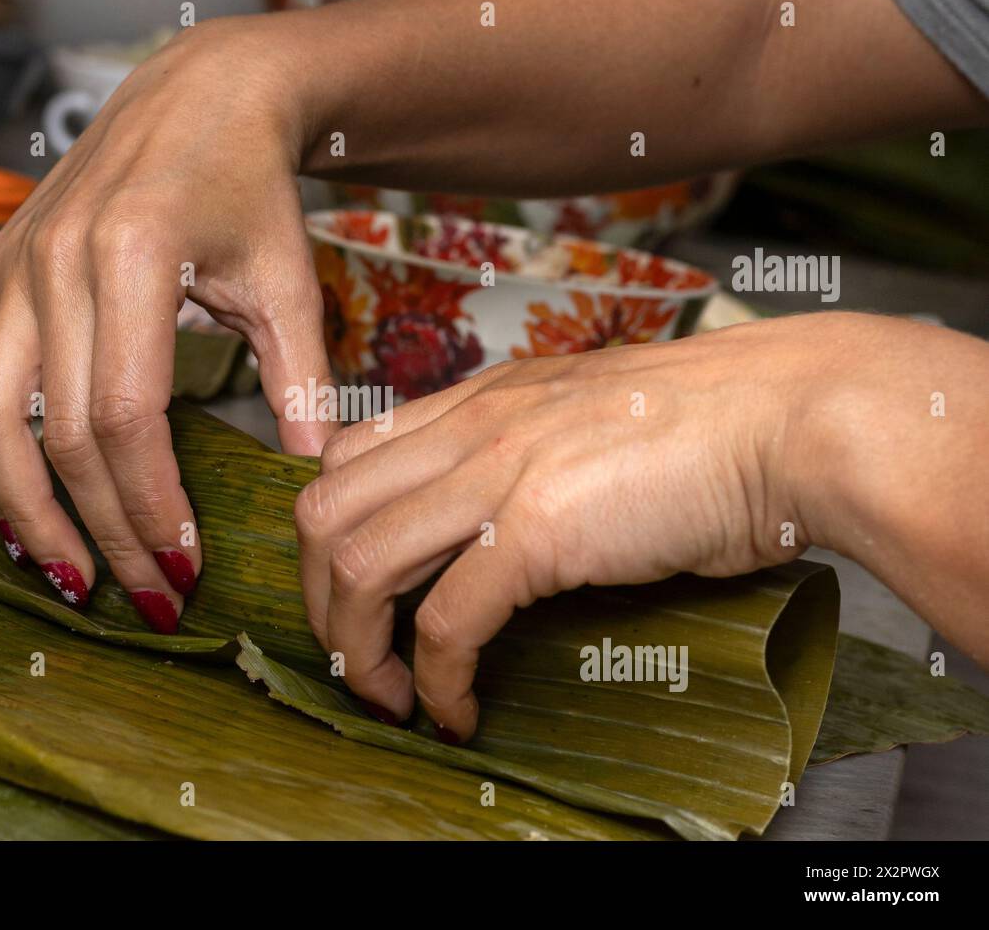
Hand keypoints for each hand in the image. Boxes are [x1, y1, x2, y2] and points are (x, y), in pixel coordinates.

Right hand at [0, 20, 333, 627]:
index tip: (187, 567)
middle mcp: (52, 263)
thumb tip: (310, 484)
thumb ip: (302, 382)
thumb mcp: (288, 282)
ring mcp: (10, 267)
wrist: (195, 98)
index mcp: (130, 257)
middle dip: (102, 532)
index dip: (150, 505)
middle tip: (147, 599)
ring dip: (25, 512)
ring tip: (71, 578)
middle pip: (59, 435)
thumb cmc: (250, 188)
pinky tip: (32, 509)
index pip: (125, 418)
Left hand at [296, 315, 841, 740]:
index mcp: (479, 398)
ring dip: (357, 650)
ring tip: (390, 696)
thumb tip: (494, 524)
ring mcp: (497, 473)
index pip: (348, 455)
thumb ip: (528, 454)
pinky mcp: (537, 531)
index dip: (328, 532)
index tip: (349, 593)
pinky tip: (459, 710)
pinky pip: (446, 623)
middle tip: (354, 656)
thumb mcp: (588, 419)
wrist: (793, 417)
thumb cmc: (713, 427)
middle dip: (317, 600)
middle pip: (323, 511)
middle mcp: (470, 426)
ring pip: (357, 566)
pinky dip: (435, 682)